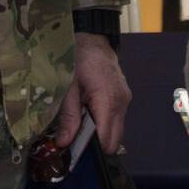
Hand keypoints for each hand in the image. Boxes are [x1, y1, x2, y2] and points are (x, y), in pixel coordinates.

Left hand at [54, 32, 131, 152]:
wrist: (92, 37)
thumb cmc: (78, 57)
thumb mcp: (67, 85)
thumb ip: (68, 115)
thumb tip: (64, 143)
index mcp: (108, 100)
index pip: (106, 139)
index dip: (90, 149)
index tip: (73, 150)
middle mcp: (122, 102)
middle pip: (114, 140)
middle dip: (95, 145)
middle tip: (74, 139)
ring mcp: (125, 100)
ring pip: (116, 131)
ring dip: (98, 133)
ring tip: (79, 123)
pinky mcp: (123, 98)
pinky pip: (115, 120)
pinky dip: (102, 122)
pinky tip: (87, 113)